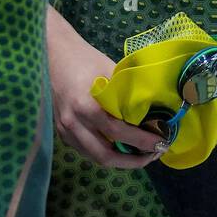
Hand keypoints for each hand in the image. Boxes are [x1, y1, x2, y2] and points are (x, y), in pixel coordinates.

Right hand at [48, 12, 167, 168]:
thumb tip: (152, 110)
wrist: (54, 55)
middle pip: (104, 155)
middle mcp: (73, 123)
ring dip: (119, 161)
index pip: (117, 132)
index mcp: (85, 105)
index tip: (161, 142)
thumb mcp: (110, 70)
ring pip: (94, 157)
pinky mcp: (61, 132)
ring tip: (140, 155)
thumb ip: (125, 93)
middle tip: (153, 155)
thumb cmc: (85, 59)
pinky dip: (104, 153)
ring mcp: (65, 130)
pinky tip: (120, 148)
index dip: (141, 141)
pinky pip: (85, 151)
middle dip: (132, 161)